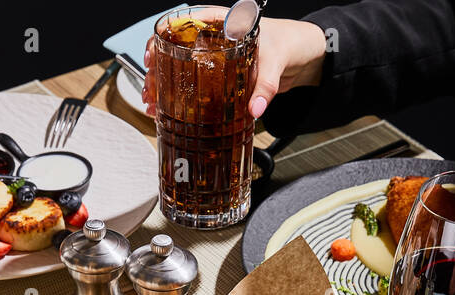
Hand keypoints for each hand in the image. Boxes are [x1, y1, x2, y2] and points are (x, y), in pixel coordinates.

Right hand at [142, 17, 326, 118]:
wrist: (304, 57)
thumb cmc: (290, 43)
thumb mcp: (277, 60)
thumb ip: (266, 85)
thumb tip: (255, 107)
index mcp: (223, 23)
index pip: (184, 24)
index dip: (162, 39)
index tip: (152, 55)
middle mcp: (215, 40)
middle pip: (176, 50)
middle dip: (157, 69)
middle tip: (150, 88)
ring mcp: (216, 60)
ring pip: (182, 69)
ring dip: (164, 87)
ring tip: (153, 103)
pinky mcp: (222, 79)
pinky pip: (197, 86)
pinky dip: (182, 98)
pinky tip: (169, 110)